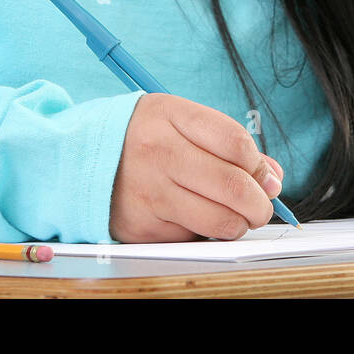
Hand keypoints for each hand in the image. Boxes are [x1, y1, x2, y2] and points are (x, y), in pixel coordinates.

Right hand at [110, 93, 285, 242]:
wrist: (80, 159)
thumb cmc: (143, 137)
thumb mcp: (180, 122)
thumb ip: (228, 144)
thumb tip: (273, 178)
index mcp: (171, 115)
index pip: (236, 142)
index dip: (260, 166)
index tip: (267, 177)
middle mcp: (158, 152)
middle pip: (233, 185)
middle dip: (260, 204)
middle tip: (261, 207)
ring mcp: (149, 191)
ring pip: (220, 220)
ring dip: (239, 224)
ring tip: (234, 217)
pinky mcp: (142, 226)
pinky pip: (193, 237)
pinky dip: (205, 234)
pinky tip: (195, 219)